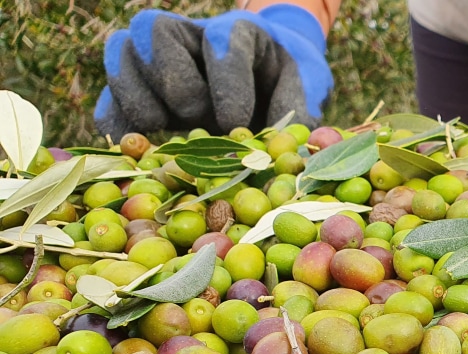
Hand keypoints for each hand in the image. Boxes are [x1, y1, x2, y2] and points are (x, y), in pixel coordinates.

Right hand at [95, 5, 332, 137]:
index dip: (227, 81)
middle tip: (194, 117)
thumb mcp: (303, 92)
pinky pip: (108, 94)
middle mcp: (189, 33)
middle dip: (175, 80)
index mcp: (238, 30)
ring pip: (121, 52)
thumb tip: (285, 153)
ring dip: (137, 96)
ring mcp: (155, 56)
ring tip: (162, 131)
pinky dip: (115, 121)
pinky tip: (133, 146)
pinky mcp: (135, 87)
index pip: (224, 40)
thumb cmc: (284, 85)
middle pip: (155, 30)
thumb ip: (297, 113)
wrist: (266, 79)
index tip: (236, 123)